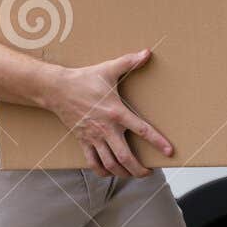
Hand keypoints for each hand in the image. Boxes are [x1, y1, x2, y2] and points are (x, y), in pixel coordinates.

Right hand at [46, 48, 171, 177]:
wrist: (58, 89)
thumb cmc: (85, 79)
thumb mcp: (108, 68)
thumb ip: (130, 61)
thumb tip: (147, 52)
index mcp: (117, 112)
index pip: (142, 130)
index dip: (157, 142)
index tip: (168, 152)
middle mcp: (106, 129)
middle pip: (125, 157)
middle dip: (138, 169)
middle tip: (148, 173)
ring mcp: (94, 137)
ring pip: (109, 163)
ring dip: (122, 172)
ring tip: (132, 174)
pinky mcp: (83, 140)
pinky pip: (92, 162)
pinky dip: (102, 171)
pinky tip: (109, 172)